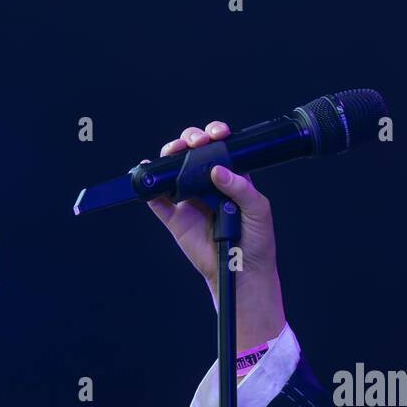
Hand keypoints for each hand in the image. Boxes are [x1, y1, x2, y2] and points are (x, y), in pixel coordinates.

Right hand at [143, 120, 285, 351]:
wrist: (243, 272)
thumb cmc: (257, 241)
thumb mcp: (258, 210)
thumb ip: (241, 187)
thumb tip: (218, 170)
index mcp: (230, 178)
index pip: (218, 149)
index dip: (214, 135)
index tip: (216, 134)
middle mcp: (207, 185)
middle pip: (192, 153)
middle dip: (190, 140)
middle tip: (194, 143)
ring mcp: (189, 200)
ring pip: (172, 169)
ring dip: (169, 156)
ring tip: (173, 153)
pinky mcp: (174, 218)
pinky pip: (157, 199)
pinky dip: (148, 186)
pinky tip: (148, 174)